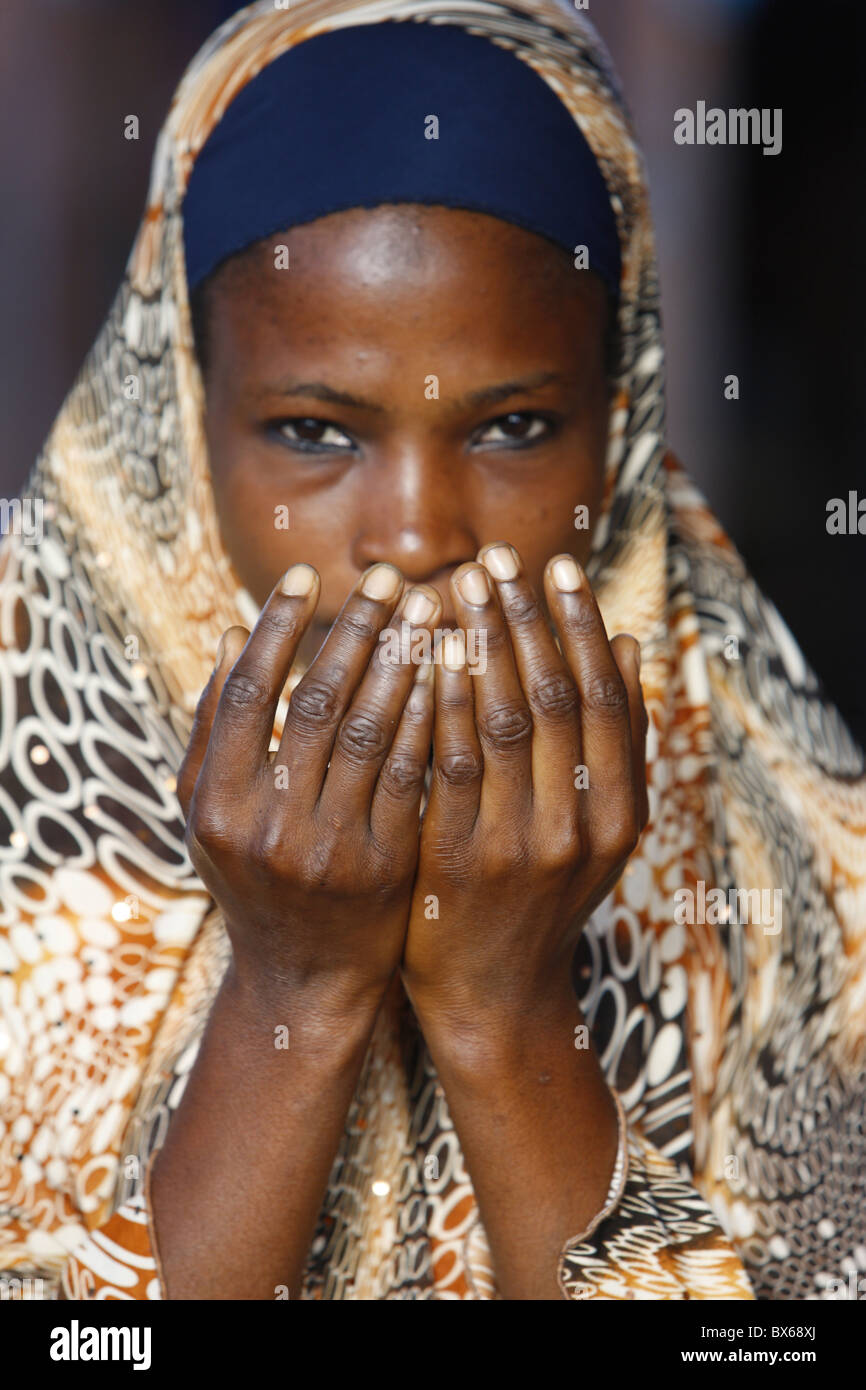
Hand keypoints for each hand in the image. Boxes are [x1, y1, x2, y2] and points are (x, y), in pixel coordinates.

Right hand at [177, 561, 441, 1015]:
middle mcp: (265, 826)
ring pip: (367, 731)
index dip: (277, 629)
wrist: (306, 978)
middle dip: (355, 630)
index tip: (306, 575)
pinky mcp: (384, 864)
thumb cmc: (256, 881)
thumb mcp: (211, 816)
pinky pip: (410, 772)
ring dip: (400, 661)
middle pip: (312, 701)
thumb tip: (236, 635)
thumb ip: (214, 730)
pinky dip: (428, 716)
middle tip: (389, 576)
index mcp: (215, 804)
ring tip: (427, 608)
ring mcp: (327, 848)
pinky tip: (448, 673)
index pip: (245, 693)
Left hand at [401, 543, 647, 1042]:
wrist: (494, 992)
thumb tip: (630, 648)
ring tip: (460, 585)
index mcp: (622, 810)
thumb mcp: (599, 828)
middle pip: (556, 696)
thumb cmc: (541, 896)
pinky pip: (453, 765)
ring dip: (483, 645)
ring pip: (506, 720)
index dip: (579, 626)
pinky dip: (444, 704)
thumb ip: (615, 744)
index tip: (556, 567)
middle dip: (526, 619)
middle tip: (498, 556)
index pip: (603, 696)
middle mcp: (582, 824)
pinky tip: (428, 657)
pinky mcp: (463, 859)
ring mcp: (523, 844)